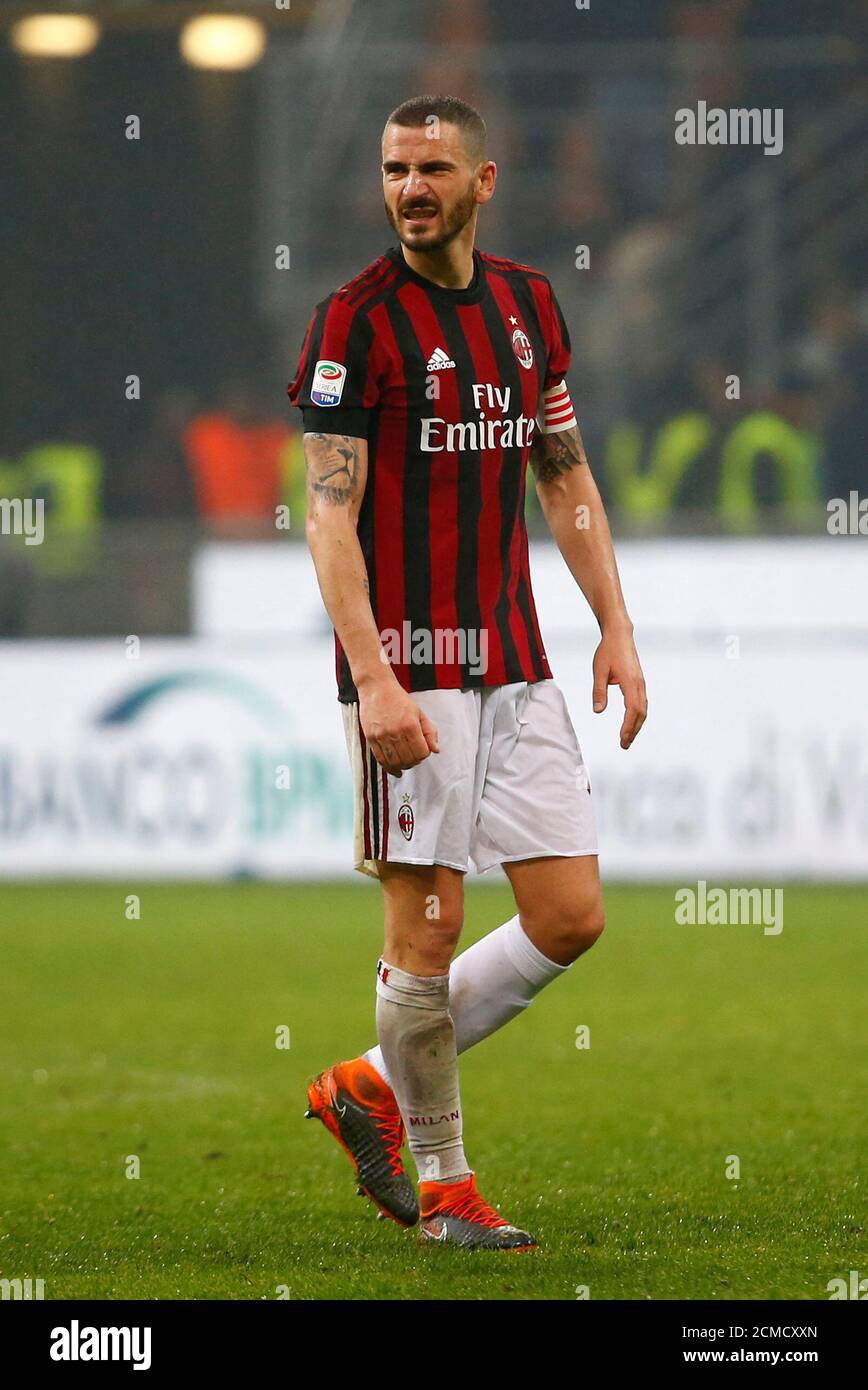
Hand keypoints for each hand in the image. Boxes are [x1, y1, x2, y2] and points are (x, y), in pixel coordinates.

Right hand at [359, 679, 439, 773]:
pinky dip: (389, 768)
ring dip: (402, 766)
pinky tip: (395, 769)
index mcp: (410, 725)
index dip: (425, 755)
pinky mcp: (371, 738)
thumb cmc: (398, 699)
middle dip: (414, 762)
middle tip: (414, 758)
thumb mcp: (419, 713)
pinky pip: (381, 759)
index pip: (422, 752)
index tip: (423, 751)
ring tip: (405, 763)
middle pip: (409, 759)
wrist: (377, 688)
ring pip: (395, 762)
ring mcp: (382, 736)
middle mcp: (396, 732)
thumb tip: (435, 750)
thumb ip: (429, 732)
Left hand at [592, 626, 647, 748]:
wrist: (619, 635)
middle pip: (640, 713)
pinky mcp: (639, 682)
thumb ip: (599, 691)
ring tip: (627, 738)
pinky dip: (638, 715)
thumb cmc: (607, 651)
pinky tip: (631, 722)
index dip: (628, 726)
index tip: (622, 739)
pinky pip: (642, 703)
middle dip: (633, 730)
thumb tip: (598, 711)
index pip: (632, 710)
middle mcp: (639, 684)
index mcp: (630, 682)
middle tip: (624, 745)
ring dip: (636, 724)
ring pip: (643, 709)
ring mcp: (641, 683)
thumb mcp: (599, 671)